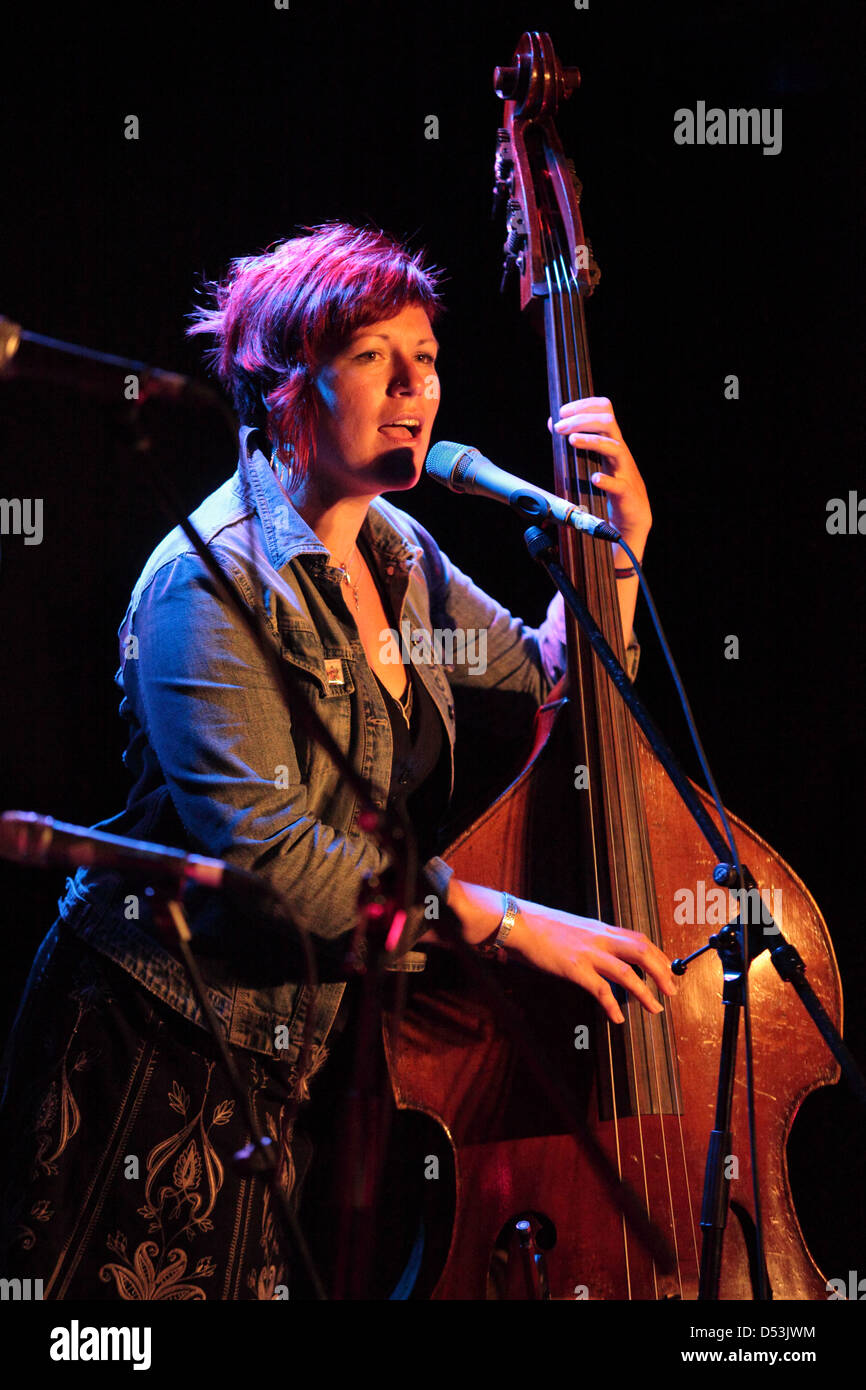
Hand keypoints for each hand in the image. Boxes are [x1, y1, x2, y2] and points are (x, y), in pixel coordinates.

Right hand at [506, 898, 676, 1022]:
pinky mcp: (574, 968)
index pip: (639, 939)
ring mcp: (588, 953)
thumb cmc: (540, 926)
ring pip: (627, 972)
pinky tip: (618, 1018)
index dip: (658, 955)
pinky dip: (612, 1005)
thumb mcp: (574, 928)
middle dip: (662, 972)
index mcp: (600, 928)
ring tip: (656, 1008)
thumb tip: (602, 955)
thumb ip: (590, 939)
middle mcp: (599, 938)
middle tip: (672, 991)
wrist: (517, 922)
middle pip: (642, 952)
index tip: (668, 970)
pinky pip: (600, 989)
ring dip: (646, 992)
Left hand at [547, 396, 650, 562]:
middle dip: (582, 420)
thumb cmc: (612, 485)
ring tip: (571, 441)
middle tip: (559, 427)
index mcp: (612, 440)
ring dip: (592, 441)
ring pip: (614, 447)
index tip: (563, 411)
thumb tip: (553, 423)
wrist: (632, 515)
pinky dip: (606, 480)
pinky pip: (618, 484)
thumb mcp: (595, 459)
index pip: (605, 410)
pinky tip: (594, 478)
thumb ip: (579, 441)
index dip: (585, 405)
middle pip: (608, 423)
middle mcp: (620, 451)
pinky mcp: (625, 492)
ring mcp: (624, 470)